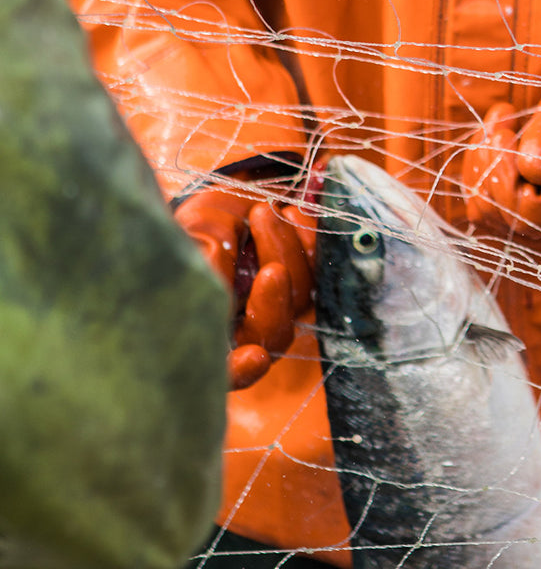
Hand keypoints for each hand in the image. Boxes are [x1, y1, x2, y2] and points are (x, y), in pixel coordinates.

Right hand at [175, 188, 315, 389]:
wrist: (234, 196)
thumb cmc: (200, 222)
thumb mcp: (194, 235)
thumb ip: (207, 260)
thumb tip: (223, 275)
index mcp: (205, 330)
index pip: (222, 370)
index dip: (238, 372)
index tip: (254, 358)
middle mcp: (245, 328)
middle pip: (270, 338)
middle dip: (273, 306)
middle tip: (273, 272)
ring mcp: (279, 306)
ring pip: (298, 299)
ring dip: (284, 252)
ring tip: (262, 212)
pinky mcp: (306, 280)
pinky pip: (319, 269)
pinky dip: (308, 240)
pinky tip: (292, 213)